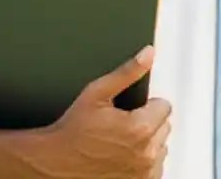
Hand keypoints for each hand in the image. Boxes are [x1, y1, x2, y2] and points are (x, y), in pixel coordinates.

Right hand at [34, 45, 170, 178]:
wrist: (56, 162)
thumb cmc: (73, 131)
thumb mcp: (97, 93)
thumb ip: (127, 72)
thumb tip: (147, 54)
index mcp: (141, 127)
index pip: (164, 106)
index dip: (146, 105)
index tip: (129, 110)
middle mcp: (147, 153)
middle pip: (164, 127)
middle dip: (147, 123)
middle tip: (121, 125)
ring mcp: (144, 173)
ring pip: (160, 148)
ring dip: (147, 143)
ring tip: (120, 142)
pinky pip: (154, 168)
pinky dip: (143, 162)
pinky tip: (122, 157)